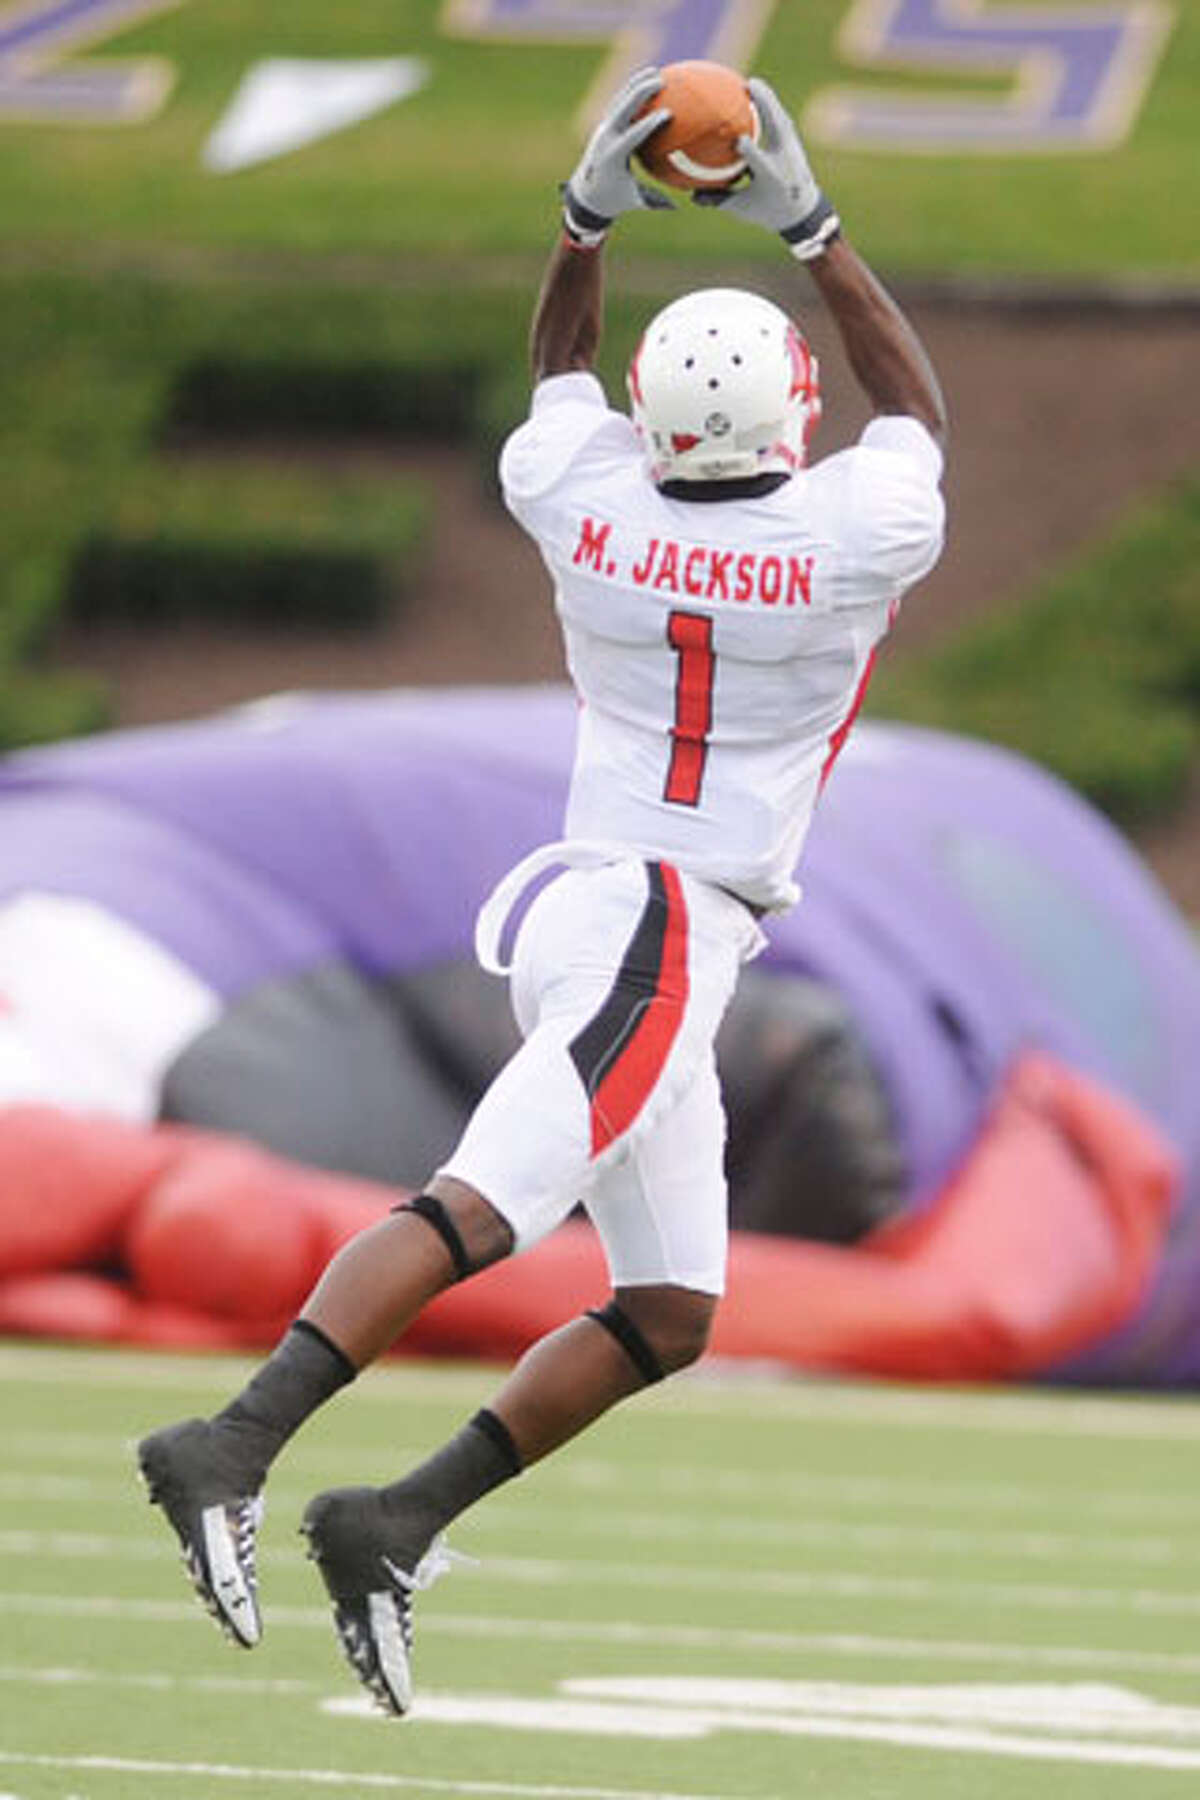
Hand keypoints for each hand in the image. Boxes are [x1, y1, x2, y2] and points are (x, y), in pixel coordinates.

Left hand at [562, 66, 673, 241]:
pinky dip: (633, 90)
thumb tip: (678, 205)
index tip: (668, 113)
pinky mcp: (605, 124)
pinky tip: (647, 80)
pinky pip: (620, 102)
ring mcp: (604, 128)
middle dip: (640, 93)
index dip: (649, 124)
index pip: (632, 136)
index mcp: (613, 157)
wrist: (586, 193)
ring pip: (620, 100)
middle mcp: (606, 137)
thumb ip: (654, 201)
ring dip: (636, 84)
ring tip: (656, 72)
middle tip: (661, 81)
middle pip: (623, 108)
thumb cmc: (614, 199)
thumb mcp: (634, 200)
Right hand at [696, 78, 839, 259]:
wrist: (802, 209)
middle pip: (777, 127)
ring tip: (752, 83)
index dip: (750, 150)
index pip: (759, 161)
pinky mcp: (794, 142)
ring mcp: (792, 148)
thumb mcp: (742, 208)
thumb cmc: (767, 210)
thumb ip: (718, 199)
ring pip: (780, 117)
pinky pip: (781, 118)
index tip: (739, 140)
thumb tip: (691, 195)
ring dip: (768, 98)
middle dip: (767, 107)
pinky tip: (758, 93)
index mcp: (771, 177)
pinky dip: (770, 104)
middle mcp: (784, 159)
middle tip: (749, 86)